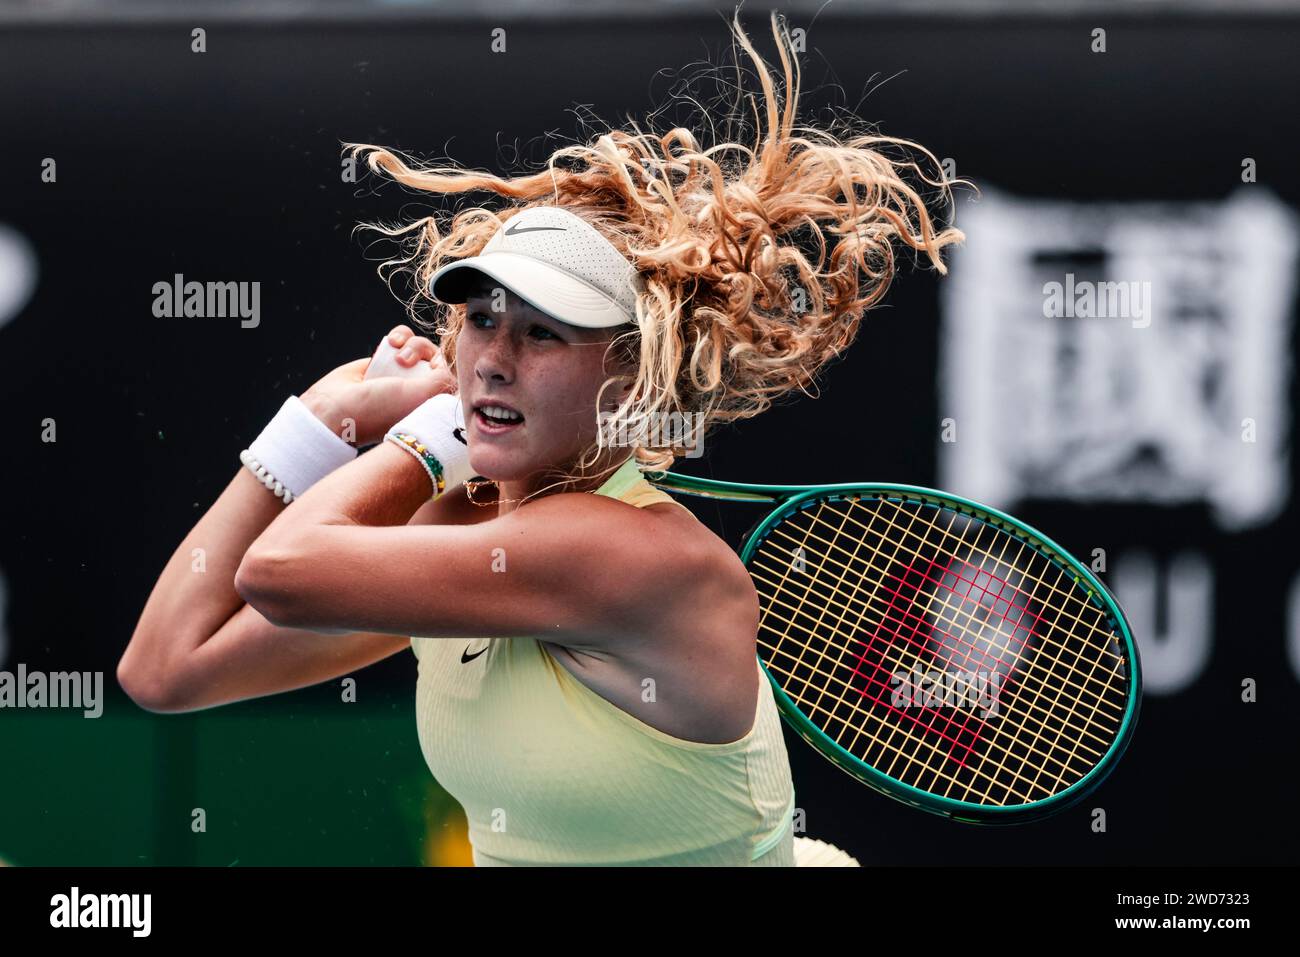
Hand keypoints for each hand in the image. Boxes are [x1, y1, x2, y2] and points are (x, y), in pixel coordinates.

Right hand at [302, 326, 456, 446]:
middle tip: (405, 361)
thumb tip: (448, 366)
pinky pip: (402, 338)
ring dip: (410, 342)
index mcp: (432, 406)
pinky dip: (399, 335)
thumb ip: (444, 379)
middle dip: (423, 350)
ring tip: (395, 352)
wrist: (335, 407)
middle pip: (437, 356)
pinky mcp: (385, 360)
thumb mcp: (421, 396)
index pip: (453, 378)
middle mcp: (419, 390)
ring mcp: (402, 375)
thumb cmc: (378, 408)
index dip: (447, 365)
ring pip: (419, 344)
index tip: (431, 369)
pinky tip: (390, 342)